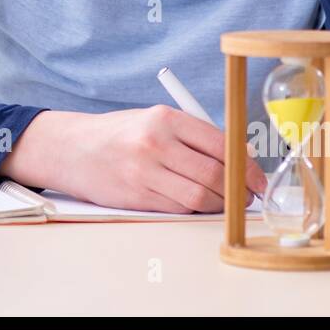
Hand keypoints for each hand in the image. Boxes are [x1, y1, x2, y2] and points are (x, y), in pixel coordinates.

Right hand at [0, 106, 267, 213]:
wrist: (71, 148)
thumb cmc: (120, 133)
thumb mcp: (155, 120)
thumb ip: (193, 136)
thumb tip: (239, 157)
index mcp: (165, 118)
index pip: (220, 144)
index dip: (245, 166)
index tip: (257, 179)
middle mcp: (155, 143)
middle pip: (214, 175)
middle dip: (238, 191)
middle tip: (247, 197)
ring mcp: (144, 172)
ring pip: (199, 198)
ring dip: (219, 205)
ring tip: (226, 204)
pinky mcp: (136, 196)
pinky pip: (178, 209)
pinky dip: (194, 210)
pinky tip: (199, 206)